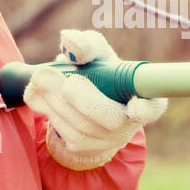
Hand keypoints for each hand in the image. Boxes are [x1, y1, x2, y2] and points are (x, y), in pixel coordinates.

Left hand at [23, 28, 167, 170]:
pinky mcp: (84, 148)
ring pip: (81, 128)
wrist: (82, 99)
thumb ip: (87, 45)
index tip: (134, 107)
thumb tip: (69, 41)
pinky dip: (47, 110)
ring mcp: (107, 141)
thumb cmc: (99, 72)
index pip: (153, 108)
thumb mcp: (96, 54)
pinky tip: (37, 91)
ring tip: (41, 76)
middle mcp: (130, 125)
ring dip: (56, 101)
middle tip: (57, 74)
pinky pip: (64, 133)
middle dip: (83, 98)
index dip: (146, 109)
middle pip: (110, 119)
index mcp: (146, 99)